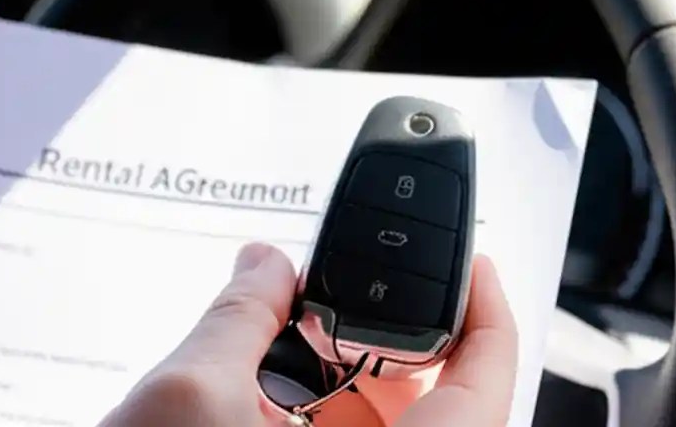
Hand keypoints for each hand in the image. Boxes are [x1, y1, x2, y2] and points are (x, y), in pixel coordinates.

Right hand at [100, 243, 516, 425]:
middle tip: (350, 300)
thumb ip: (240, 317)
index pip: (489, 379)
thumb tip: (265, 265)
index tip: (471, 267)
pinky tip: (278, 400)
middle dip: (394, 343)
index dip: (487, 310)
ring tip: (300, 346)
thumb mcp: (186, 399)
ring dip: (352, 388)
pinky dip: (326, 424)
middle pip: (438, 406)